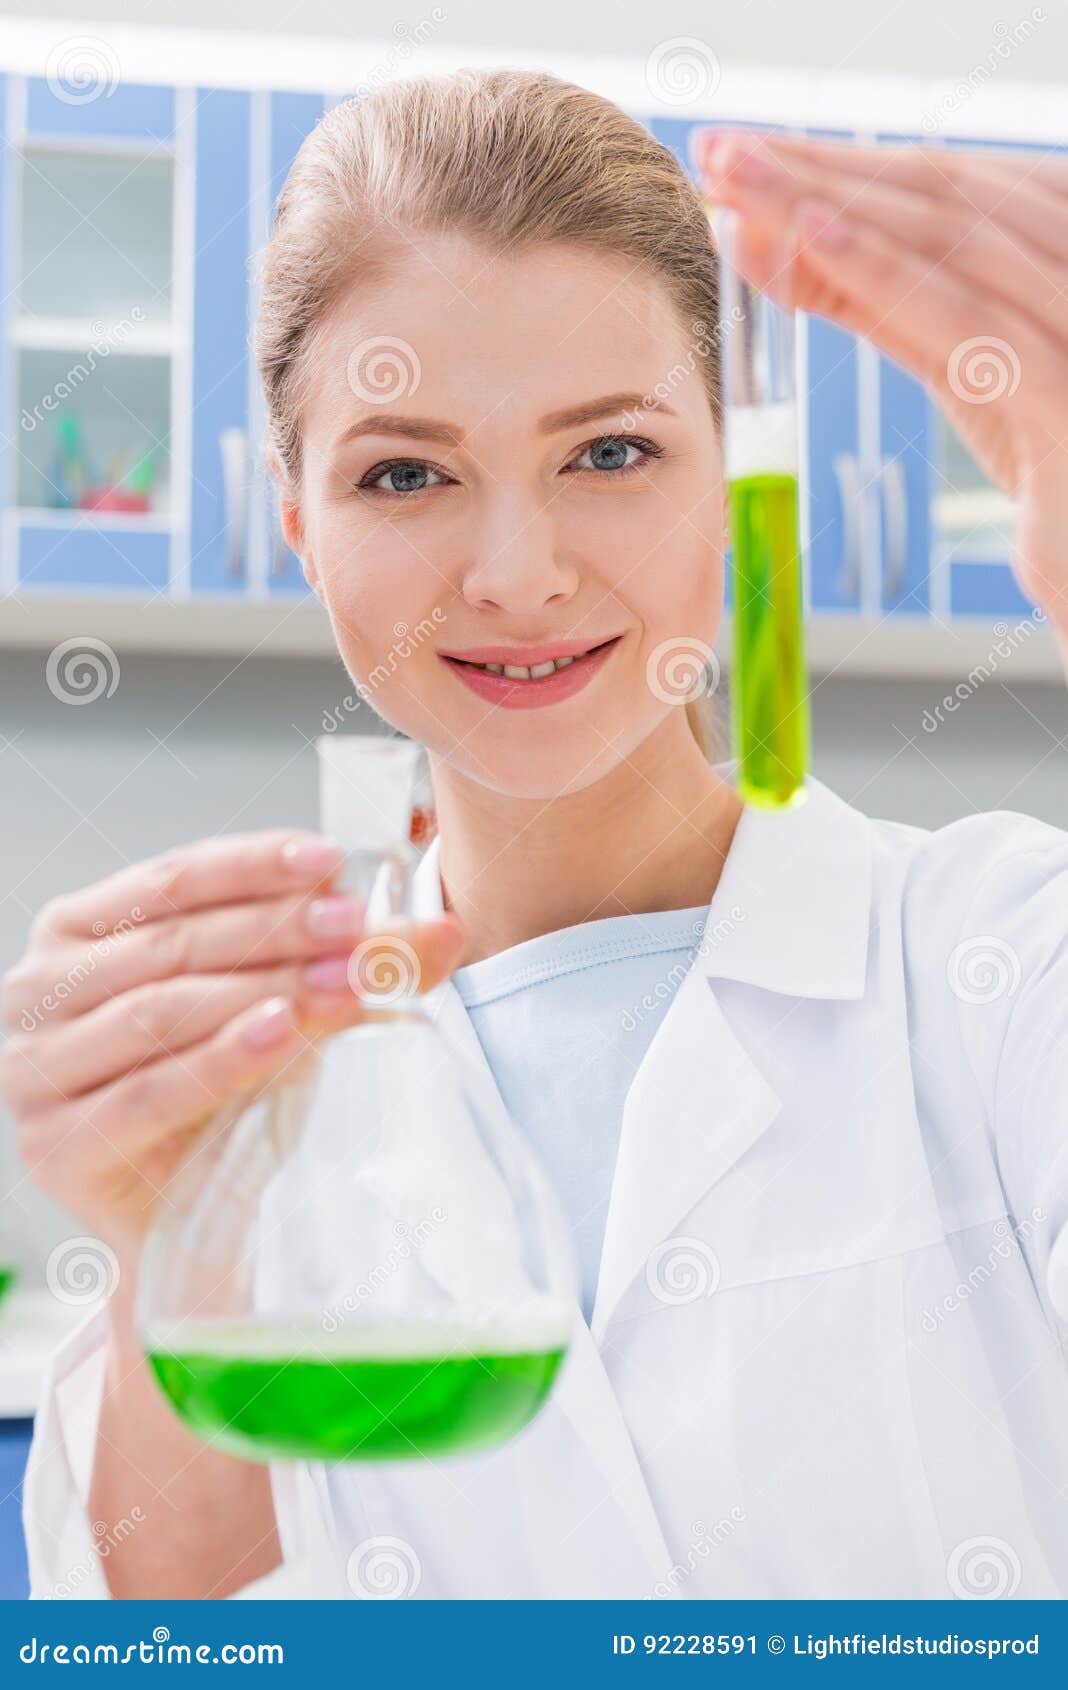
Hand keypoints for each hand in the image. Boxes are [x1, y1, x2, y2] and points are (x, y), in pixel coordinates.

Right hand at [0, 830, 464, 1261]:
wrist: (193, 1220)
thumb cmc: (225, 1094)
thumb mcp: (288, 1007)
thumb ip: (353, 963)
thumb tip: (445, 929)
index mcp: (77, 933)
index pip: (169, 880)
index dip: (251, 865)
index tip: (331, 860)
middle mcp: (36, 993)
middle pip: (172, 943)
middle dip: (273, 929)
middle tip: (355, 926)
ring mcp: (37, 1072)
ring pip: (161, 1011)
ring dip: (262, 987)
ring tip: (343, 978)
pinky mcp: (59, 1146)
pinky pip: (152, 1090)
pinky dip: (222, 1056)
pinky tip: (281, 1031)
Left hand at [697, 130, 1067, 662]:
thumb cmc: (1055, 477)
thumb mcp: (963, 369)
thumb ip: (882, 302)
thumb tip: (777, 237)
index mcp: (1062, 261)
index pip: (947, 188)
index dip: (841, 163)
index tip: (743, 154)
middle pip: (945, 197)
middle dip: (824, 167)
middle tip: (720, 150)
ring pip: (952, 240)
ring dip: (833, 200)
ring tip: (741, 178)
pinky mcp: (1066, 401)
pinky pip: (969, 323)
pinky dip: (887, 273)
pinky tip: (813, 239)